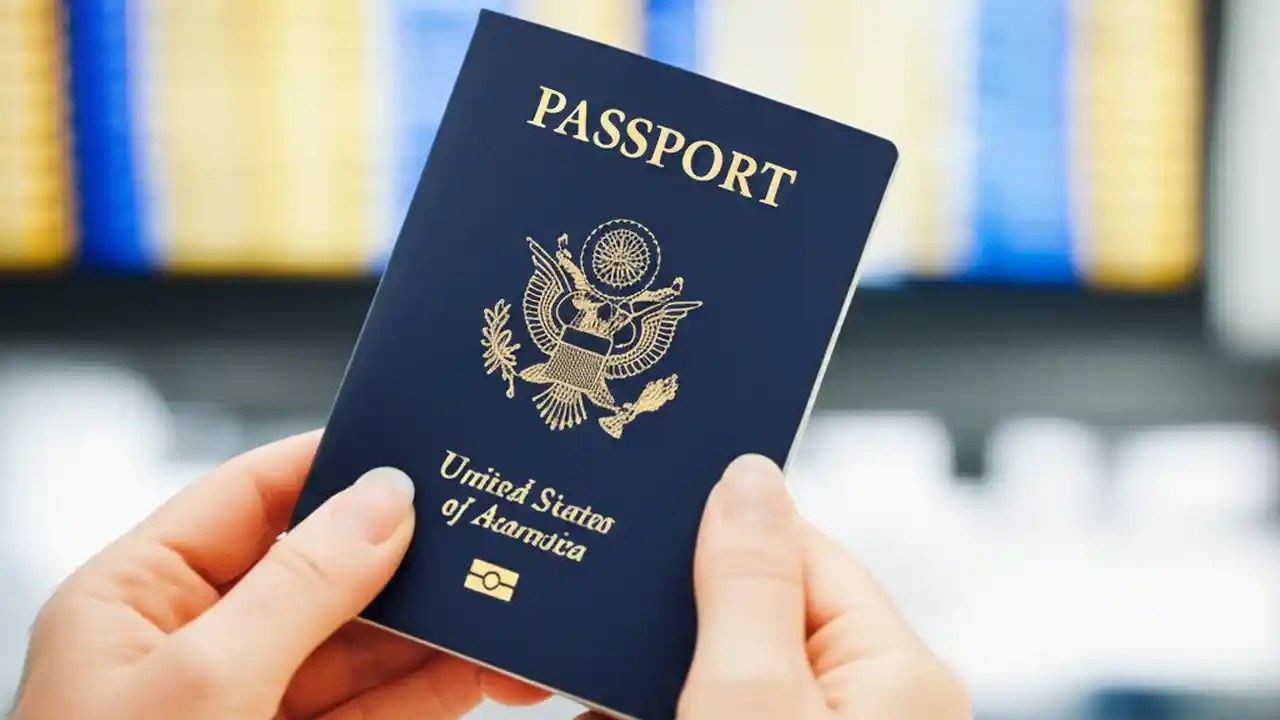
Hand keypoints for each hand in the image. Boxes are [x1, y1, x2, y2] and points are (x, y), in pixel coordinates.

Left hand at [13, 431, 546, 718]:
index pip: (251, 496)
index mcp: (139, 599)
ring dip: (438, 624)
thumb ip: (300, 588)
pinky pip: (378, 708)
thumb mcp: (202, 689)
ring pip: (363, 643)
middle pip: (323, 567)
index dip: (336, 464)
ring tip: (510, 601)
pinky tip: (483, 667)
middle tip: (491, 529)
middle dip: (409, 554)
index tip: (420, 446)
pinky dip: (434, 686)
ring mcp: (252, 706)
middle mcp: (196, 644)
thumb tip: (385, 502)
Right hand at [583, 455, 970, 718]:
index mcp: (895, 670)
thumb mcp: (748, 698)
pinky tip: (599, 704)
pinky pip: (719, 707)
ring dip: (650, 671)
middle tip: (592, 607)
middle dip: (668, 614)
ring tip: (583, 676)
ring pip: (725, 671)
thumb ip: (746, 584)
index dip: (713, 530)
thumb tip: (749, 474)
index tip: (636, 520)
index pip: (800, 550)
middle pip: (756, 612)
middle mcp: (871, 704)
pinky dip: (656, 705)